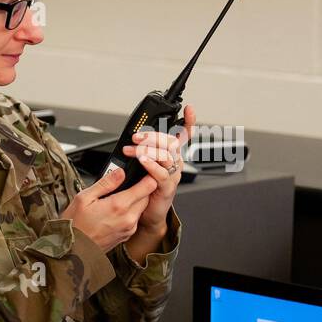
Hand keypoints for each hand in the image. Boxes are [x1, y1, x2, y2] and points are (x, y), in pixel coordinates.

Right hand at [61, 166, 157, 252]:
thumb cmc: (75, 224)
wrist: (72, 250)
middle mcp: (128, 218)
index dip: (147, 176)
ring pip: (141, 208)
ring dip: (135, 200)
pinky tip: (115, 210)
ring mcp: (129, 228)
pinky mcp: (127, 235)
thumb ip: (106, 183)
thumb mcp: (84, 197)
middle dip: (141, 187)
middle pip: (147, 196)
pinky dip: (130, 211)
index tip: (141, 171)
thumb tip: (120, 172)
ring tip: (117, 196)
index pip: (148, 186)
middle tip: (126, 182)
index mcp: (119, 206)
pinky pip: (135, 218)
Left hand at [120, 103, 194, 235]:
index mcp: (172, 154)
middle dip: (153, 136)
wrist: (147, 212)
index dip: (188, 121)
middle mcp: (175, 163)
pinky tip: (143, 160)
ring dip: (148, 149)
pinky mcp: (167, 187)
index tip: (189, 109)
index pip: (183, 135)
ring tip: (133, 149)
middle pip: (171, 142)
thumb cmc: (146, 187)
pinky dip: (152, 165)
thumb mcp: (145, 164)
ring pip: (166, 156)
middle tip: (137, 136)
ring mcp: (173, 175)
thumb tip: (134, 136)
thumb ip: (144, 150)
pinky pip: (162, 173)